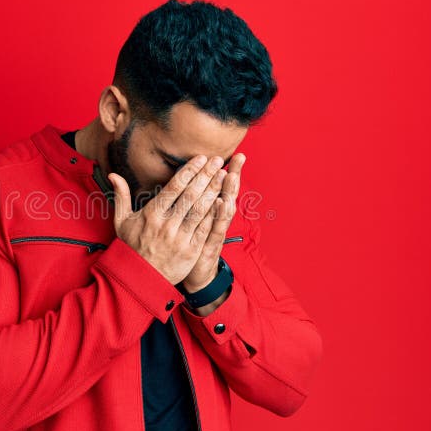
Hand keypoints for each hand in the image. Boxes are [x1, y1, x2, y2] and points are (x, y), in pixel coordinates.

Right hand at [108, 155, 226, 284]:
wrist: (141, 278)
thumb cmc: (132, 247)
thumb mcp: (122, 221)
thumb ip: (121, 196)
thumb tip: (114, 175)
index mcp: (151, 214)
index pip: (174, 188)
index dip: (189, 171)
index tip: (200, 159)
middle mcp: (167, 224)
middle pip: (190, 195)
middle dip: (206, 175)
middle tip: (217, 160)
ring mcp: (180, 237)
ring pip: (200, 209)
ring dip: (214, 190)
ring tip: (223, 175)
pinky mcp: (191, 250)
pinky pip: (205, 228)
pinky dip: (214, 213)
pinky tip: (223, 200)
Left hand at [182, 153, 245, 290]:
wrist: (194, 276)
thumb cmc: (191, 246)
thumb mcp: (192, 224)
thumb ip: (192, 204)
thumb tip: (192, 185)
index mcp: (212, 213)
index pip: (220, 188)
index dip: (228, 172)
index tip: (233, 155)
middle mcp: (217, 221)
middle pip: (227, 194)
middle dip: (233, 176)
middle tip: (239, 157)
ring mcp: (215, 233)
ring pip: (224, 210)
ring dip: (228, 192)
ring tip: (231, 174)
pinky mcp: (210, 246)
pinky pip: (215, 228)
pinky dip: (219, 215)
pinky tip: (221, 202)